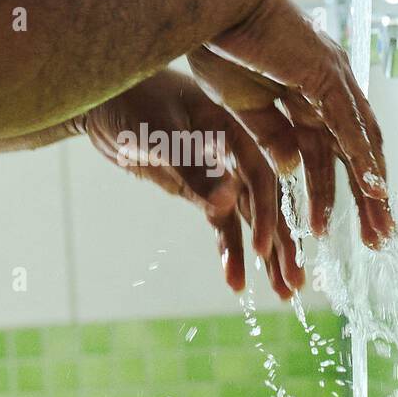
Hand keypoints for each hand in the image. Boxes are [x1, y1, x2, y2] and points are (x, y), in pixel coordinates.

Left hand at [80, 70, 303, 299]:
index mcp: (233, 126)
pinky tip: (236, 282)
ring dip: (265, 255)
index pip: (260, 175)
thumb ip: (193, 169)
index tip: (265, 249)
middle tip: (295, 283)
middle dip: (280, 243)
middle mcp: (235, 150)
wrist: (102, 104)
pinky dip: (230, 251)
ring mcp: (219, 171)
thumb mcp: (159, 135)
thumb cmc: (131, 104)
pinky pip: (222, 224)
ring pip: (250, 218)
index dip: (267, 212)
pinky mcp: (201, 188)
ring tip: (282, 292)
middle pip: (266, 201)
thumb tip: (228, 204)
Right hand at [189, 0, 394, 247]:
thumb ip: (269, 139)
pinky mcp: (324, 73)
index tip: (329, 227)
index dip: (333, 190)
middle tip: (375, 237)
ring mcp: (330, 79)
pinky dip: (362, 157)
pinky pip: (349, 123)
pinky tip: (373, 186)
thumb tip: (291, 172)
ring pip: (360, 144)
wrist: (213, 4)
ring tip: (377, 227)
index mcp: (304, 97)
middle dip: (365, 198)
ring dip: (370, 188)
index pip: (330, 152)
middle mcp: (326, 90)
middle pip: (354, 154)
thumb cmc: (219, 46)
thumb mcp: (243, 108)